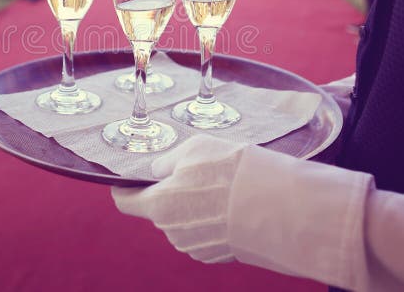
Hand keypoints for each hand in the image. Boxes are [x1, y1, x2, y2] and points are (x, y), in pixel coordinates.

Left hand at [112, 135, 247, 262]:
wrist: (279, 207)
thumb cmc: (232, 173)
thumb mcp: (194, 149)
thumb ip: (167, 162)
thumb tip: (157, 170)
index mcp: (160, 206)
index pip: (125, 201)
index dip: (124, 187)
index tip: (127, 180)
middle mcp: (173, 233)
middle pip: (158, 210)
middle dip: (170, 193)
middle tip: (195, 174)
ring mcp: (196, 247)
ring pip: (183, 222)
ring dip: (193, 207)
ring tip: (221, 188)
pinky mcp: (219, 255)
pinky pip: (205, 233)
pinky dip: (212, 220)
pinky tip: (232, 206)